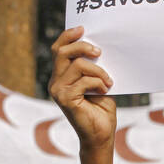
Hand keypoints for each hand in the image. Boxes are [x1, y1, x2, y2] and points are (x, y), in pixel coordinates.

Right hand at [48, 25, 116, 150]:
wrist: (102, 135)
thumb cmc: (101, 109)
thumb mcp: (97, 82)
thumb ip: (92, 66)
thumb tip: (97, 46)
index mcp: (61, 76)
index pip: (59, 49)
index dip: (68, 36)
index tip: (83, 28)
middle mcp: (55, 82)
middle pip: (63, 51)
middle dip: (82, 47)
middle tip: (99, 51)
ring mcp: (58, 91)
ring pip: (76, 65)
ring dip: (97, 70)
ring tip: (108, 81)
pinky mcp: (65, 99)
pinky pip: (83, 80)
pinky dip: (98, 82)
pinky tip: (105, 90)